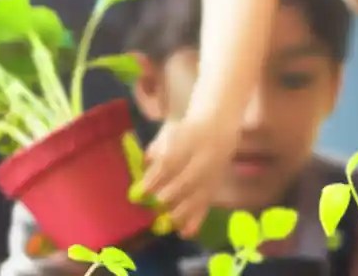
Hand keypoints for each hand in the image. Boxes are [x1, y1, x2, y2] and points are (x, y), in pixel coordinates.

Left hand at [140, 112, 236, 237]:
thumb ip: (155, 150)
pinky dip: (196, 221)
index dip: (154, 180)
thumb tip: (143, 167)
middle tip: (152, 209)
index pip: (170, 162)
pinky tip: (184, 233)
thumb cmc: (186, 127)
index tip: (139, 193)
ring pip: (199, 196)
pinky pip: (208, 205)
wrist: (219, 123)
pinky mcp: (216, 185)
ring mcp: (213, 173)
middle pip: (186, 182)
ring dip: (180, 212)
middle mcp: (204, 157)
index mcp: (190, 138)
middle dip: (167, 198)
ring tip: (166, 221)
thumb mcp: (168, 131)